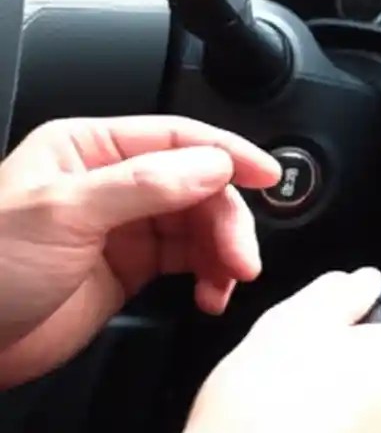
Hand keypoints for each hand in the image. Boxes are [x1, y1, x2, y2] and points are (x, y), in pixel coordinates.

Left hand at [0, 116, 279, 386]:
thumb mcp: (63, 213)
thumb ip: (144, 185)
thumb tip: (212, 166)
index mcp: (90, 147)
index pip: (178, 137)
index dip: (229, 155)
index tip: (267, 176)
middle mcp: (114, 180)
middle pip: (201, 184)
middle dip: (228, 220)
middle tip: (241, 257)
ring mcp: (125, 225)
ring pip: (202, 224)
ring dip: (224, 252)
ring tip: (227, 281)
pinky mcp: (132, 268)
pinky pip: (192, 261)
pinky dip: (211, 277)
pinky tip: (210, 295)